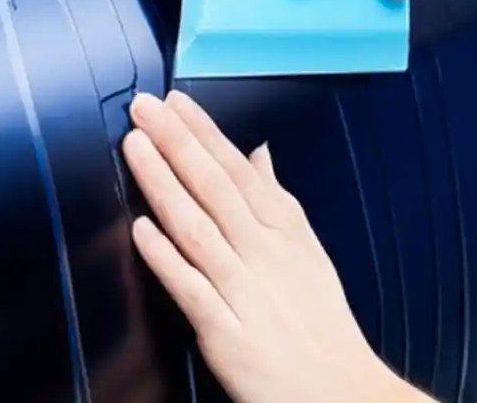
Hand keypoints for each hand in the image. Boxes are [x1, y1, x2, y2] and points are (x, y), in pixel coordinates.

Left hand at [123, 92, 428, 402]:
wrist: (341, 391)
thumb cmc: (321, 323)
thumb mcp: (308, 251)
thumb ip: (278, 200)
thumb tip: (259, 153)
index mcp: (285, 231)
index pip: (238, 170)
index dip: (203, 133)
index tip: (174, 102)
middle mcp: (265, 254)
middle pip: (214, 188)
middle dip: (177, 142)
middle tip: (143, 106)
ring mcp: (245, 291)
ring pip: (197, 227)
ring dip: (163, 183)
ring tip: (135, 147)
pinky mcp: (226, 332)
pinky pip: (191, 288)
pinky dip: (167, 258)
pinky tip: (141, 229)